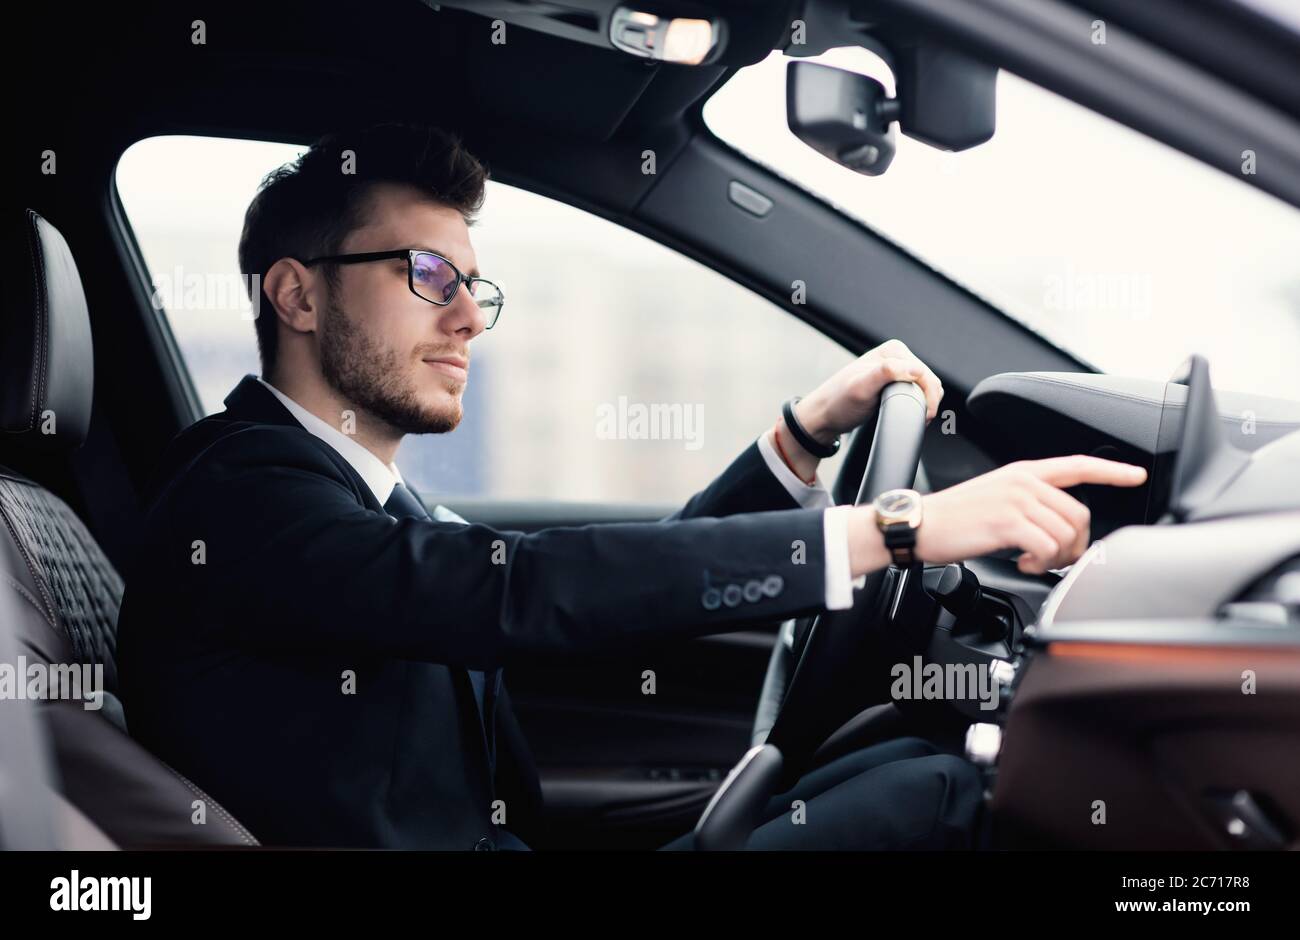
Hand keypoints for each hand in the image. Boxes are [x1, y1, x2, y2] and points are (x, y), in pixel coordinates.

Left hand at [795, 339, 944, 445]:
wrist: (825, 416)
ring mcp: (897, 370)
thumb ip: (886, 373)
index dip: (928, 396)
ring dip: (925, 404)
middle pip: (929, 380)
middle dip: (928, 401)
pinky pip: (919, 393)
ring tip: (913, 417)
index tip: (924, 415)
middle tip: (919, 420)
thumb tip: (914, 369)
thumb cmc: (839, 403)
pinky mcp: (895, 384)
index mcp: (893, 351)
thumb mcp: (861, 387)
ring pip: (927, 388)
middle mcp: (897, 356)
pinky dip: (920, 405)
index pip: (925, 372)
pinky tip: (910, 414)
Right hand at [914, 456, 1147, 573]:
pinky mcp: (1007, 523)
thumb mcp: (996, 497)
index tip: (1136, 475)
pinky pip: (1047, 548)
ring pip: (1065, 534)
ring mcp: (1016, 501)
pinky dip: (1040, 564)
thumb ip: (1029, 502)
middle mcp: (1023, 482)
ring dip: (1055, 557)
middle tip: (1053, 558)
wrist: (919, 525)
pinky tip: (1023, 563)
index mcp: (1024, 473)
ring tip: (1033, 560)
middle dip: (1074, 544)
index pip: (1077, 466)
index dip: (1111, 471)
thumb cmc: (954, 518)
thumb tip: (1059, 527)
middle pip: (1078, 514)